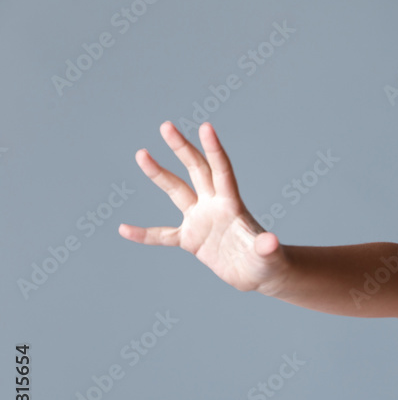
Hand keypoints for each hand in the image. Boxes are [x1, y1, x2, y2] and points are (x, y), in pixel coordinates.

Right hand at [118, 121, 287, 293]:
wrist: (260, 274)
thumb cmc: (269, 263)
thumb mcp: (269, 256)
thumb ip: (267, 248)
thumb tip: (272, 243)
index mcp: (232, 205)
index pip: (222, 171)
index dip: (214, 150)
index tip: (205, 127)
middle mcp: (214, 206)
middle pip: (197, 170)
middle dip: (182, 148)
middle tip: (166, 126)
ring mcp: (201, 220)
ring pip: (176, 191)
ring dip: (159, 173)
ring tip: (142, 153)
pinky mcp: (191, 240)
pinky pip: (163, 235)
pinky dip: (144, 234)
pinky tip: (124, 229)